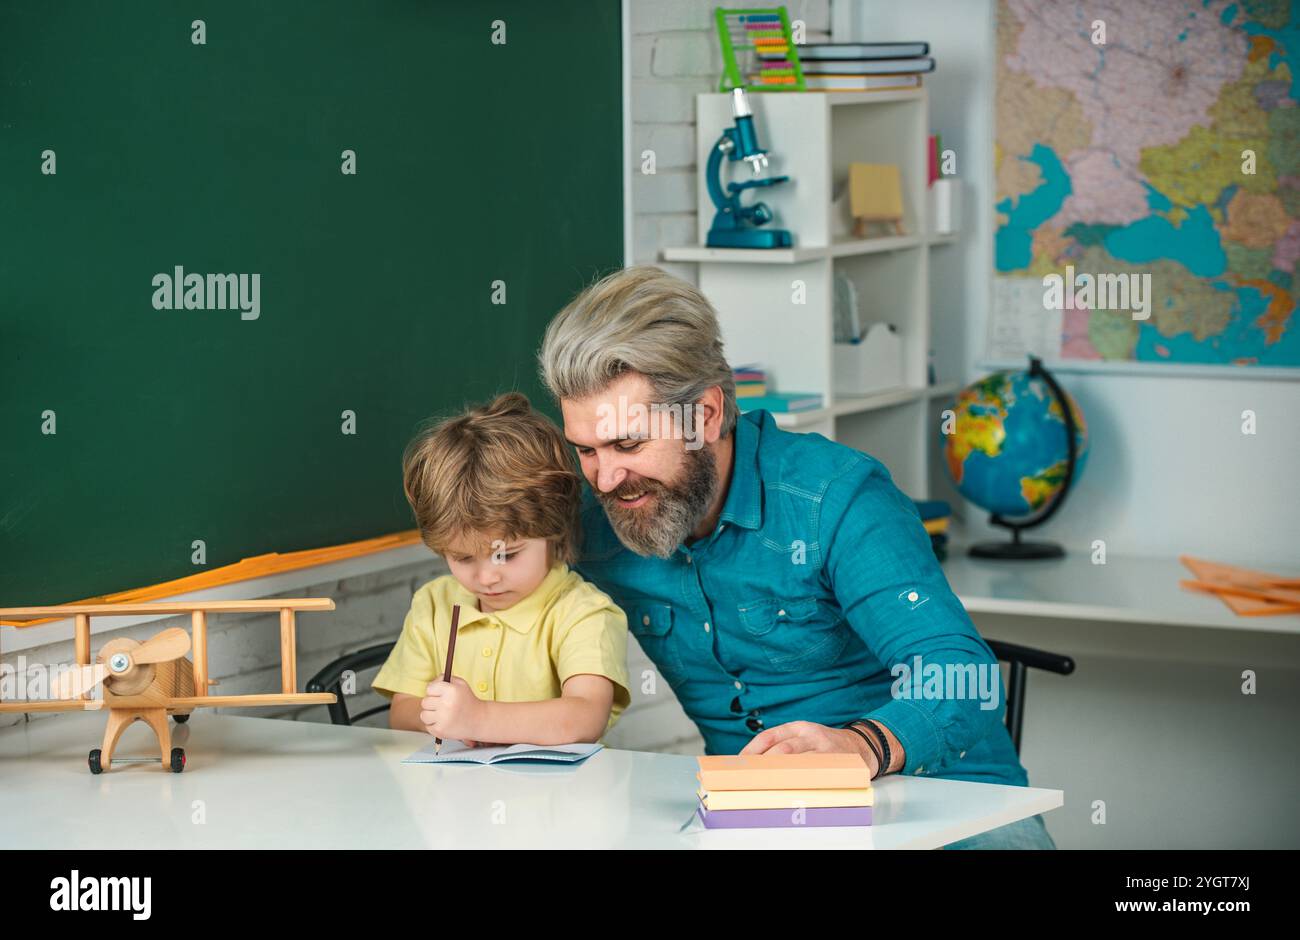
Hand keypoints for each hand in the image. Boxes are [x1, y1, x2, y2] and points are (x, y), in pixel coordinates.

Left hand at [419, 677, 481, 739]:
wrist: (479, 720)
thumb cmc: (468, 701)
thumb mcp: (460, 684)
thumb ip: (444, 679)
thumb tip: (430, 683)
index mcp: (451, 690)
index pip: (429, 689)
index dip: (434, 691)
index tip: (441, 694)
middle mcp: (446, 704)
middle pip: (425, 702)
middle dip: (432, 703)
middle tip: (443, 705)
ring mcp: (443, 719)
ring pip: (423, 715)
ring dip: (431, 715)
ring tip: (442, 714)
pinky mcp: (441, 731)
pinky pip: (427, 726)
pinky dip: (434, 725)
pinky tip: (444, 722)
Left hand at [739, 720, 879, 776]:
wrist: (861, 745)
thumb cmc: (825, 746)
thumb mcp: (804, 738)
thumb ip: (784, 747)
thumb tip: (755, 767)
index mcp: (797, 727)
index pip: (768, 736)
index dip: (751, 750)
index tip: (739, 764)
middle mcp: (808, 733)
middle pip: (780, 748)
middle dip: (763, 764)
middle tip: (749, 777)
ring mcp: (822, 746)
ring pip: (796, 758)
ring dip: (777, 772)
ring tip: (764, 783)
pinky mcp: (834, 759)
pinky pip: (814, 770)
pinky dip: (799, 778)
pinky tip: (789, 787)